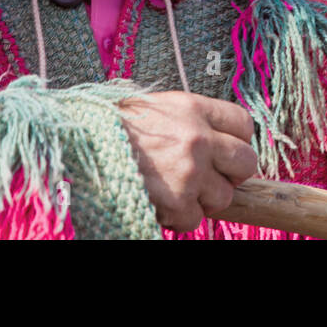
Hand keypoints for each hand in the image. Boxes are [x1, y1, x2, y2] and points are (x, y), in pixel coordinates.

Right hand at [118, 91, 257, 231]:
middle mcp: (198, 138)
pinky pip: (195, 219)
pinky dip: (179, 217)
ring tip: (176, 189)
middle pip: (245, 163)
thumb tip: (218, 138)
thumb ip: (191, 118)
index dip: (237, 141)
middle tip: (208, 177)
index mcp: (194, 108)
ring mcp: (190, 172)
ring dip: (203, 199)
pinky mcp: (176, 201)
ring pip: (223, 197)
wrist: (80, 145)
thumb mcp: (157, 106)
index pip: (244, 124)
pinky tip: (161, 202)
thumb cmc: (114, 126)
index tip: (224, 150)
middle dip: (230, 174)